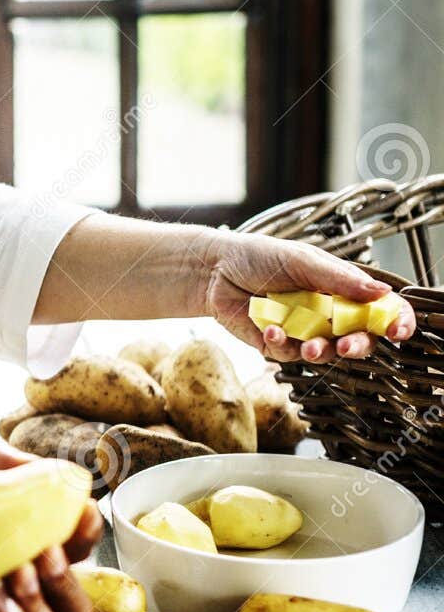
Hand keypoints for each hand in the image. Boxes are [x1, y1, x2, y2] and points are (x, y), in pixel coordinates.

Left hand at [0, 446, 98, 611]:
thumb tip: (46, 469)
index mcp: (8, 542)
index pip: (74, 547)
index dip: (83, 535)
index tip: (70, 524)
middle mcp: (7, 589)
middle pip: (78, 604)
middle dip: (68, 580)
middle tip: (37, 557)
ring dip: (44, 609)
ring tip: (11, 579)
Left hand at [200, 230, 415, 363]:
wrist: (214, 270)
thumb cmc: (259, 257)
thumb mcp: (302, 261)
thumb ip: (339, 279)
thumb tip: (382, 292)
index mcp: (340, 290)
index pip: (379, 309)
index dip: (394, 321)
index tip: (398, 331)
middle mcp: (325, 313)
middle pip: (357, 339)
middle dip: (358, 346)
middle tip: (348, 346)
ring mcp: (302, 331)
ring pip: (324, 353)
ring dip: (319, 351)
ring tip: (309, 344)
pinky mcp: (275, 344)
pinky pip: (287, 354)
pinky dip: (281, 344)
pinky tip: (270, 328)